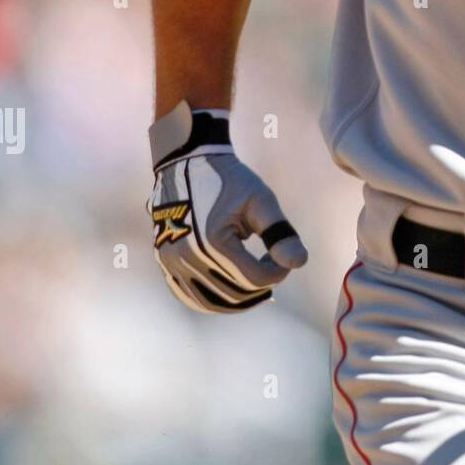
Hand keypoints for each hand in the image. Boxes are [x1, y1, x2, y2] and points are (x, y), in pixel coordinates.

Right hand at [147, 101, 307, 313]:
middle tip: (272, 264)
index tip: (284, 257)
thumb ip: (279, 232)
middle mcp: (189, 258)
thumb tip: (300, 263)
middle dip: (260, 284)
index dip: (277, 273)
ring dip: (240, 298)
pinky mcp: (165, 263)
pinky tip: (232, 288)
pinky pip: (190, 296)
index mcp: (213, 242)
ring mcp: (172, 263)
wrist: (187, 163)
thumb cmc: (228, 180)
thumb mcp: (260, 200)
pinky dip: (213, 299)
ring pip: (212, 302)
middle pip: (236, 293)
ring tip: (257, 280)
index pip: (255, 279)